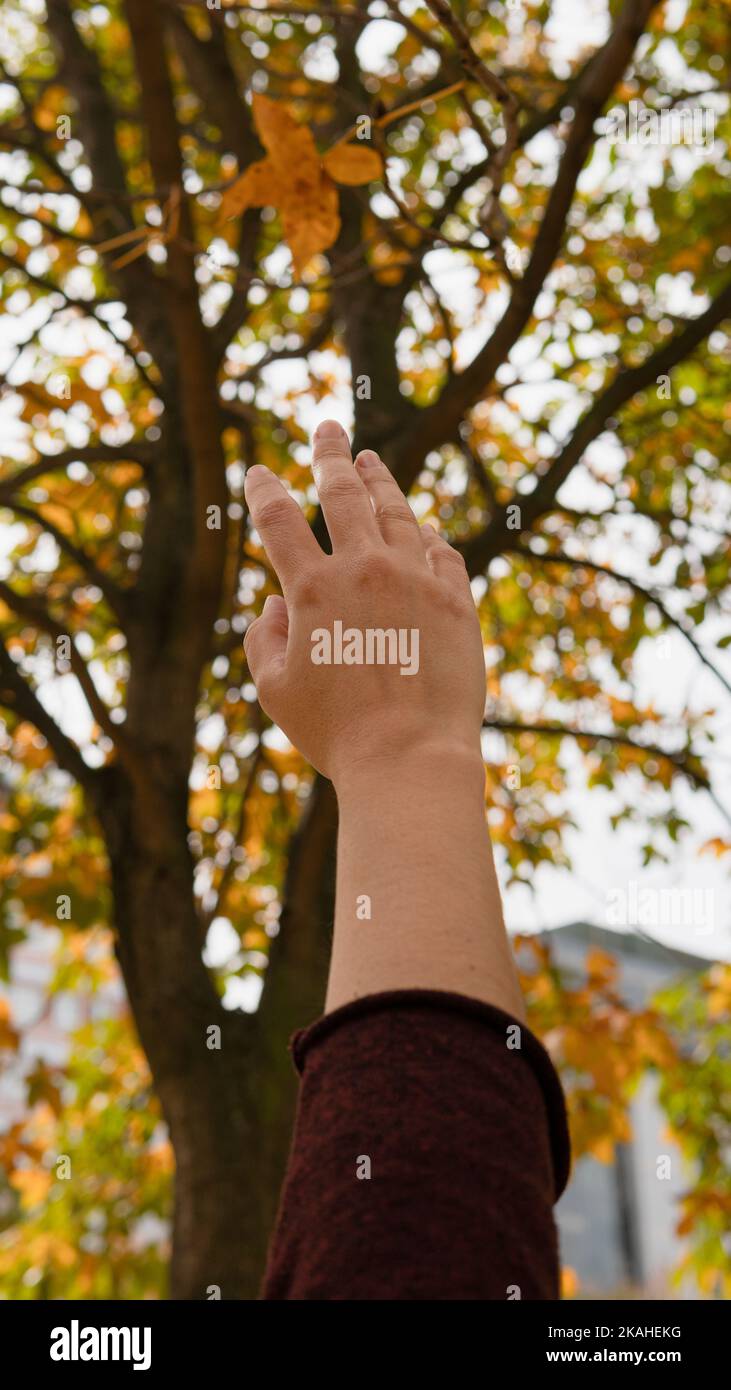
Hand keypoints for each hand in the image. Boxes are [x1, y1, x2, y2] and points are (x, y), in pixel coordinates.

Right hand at [243, 419, 485, 789]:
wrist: (411, 758)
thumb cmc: (336, 734)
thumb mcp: (276, 692)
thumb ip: (265, 639)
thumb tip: (276, 604)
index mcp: (313, 590)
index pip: (280, 521)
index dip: (265, 491)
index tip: (258, 472)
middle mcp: (366, 570)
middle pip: (343, 493)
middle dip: (330, 454)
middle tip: (328, 428)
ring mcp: (417, 581)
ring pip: (398, 514)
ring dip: (381, 483)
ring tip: (371, 462)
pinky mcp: (457, 602)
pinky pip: (443, 554)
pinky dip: (429, 536)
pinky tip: (424, 529)